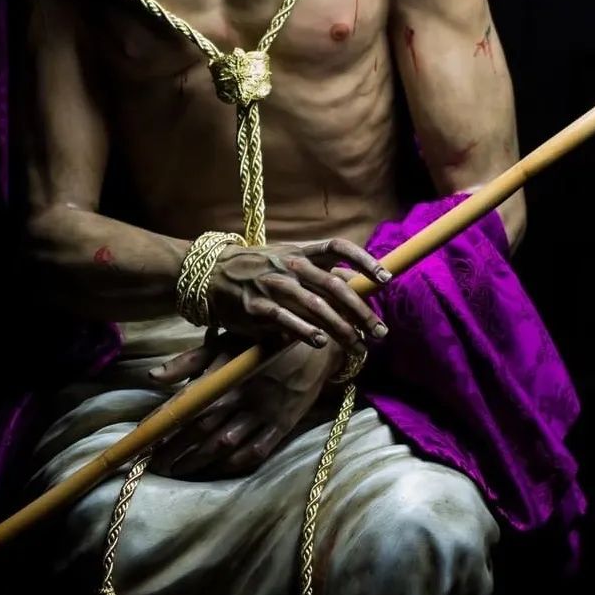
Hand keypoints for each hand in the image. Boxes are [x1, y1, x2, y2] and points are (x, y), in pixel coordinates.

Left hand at [148, 331, 353, 479]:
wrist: (318, 346)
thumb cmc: (262, 343)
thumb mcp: (226, 344)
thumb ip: (188, 362)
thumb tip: (152, 377)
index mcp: (227, 371)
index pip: (188, 400)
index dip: (165, 421)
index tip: (144, 437)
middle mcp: (244, 393)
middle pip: (202, 427)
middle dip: (175, 448)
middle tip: (154, 464)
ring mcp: (265, 411)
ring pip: (225, 443)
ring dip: (198, 460)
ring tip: (176, 470)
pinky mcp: (283, 425)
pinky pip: (256, 451)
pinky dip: (233, 464)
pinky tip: (215, 470)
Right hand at [204, 237, 389, 351]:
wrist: (208, 273)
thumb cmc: (254, 269)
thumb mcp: (284, 259)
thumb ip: (315, 273)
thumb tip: (353, 285)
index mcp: (300, 251)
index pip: (338, 248)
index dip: (364, 261)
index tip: (386, 279)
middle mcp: (290, 265)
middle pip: (335, 285)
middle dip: (361, 311)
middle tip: (380, 332)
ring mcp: (272, 285)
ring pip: (316, 306)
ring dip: (341, 328)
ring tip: (358, 345)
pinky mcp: (255, 307)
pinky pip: (284, 319)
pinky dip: (304, 331)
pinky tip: (320, 342)